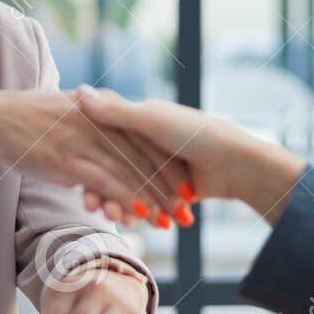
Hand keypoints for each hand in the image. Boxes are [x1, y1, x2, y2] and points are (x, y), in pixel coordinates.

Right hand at [0, 91, 192, 228]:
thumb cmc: (32, 125)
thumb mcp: (71, 121)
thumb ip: (96, 134)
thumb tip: (109, 157)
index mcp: (107, 110)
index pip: (149, 142)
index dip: (171, 167)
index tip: (189, 191)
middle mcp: (102, 122)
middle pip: (146, 159)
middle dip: (169, 189)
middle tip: (187, 214)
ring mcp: (86, 138)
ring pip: (129, 171)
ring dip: (152, 200)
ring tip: (169, 223)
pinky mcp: (68, 157)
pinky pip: (104, 179)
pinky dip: (124, 196)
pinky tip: (138, 214)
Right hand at [72, 87, 305, 222]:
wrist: (238, 163)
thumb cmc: (195, 134)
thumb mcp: (152, 120)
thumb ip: (116, 113)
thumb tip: (80, 92)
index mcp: (145, 120)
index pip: (110, 139)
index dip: (94, 157)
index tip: (76, 175)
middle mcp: (152, 142)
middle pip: (118, 167)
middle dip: (105, 189)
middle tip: (91, 206)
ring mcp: (163, 166)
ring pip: (131, 187)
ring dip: (119, 203)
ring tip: (111, 217)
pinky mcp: (174, 190)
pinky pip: (149, 202)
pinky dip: (137, 211)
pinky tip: (128, 221)